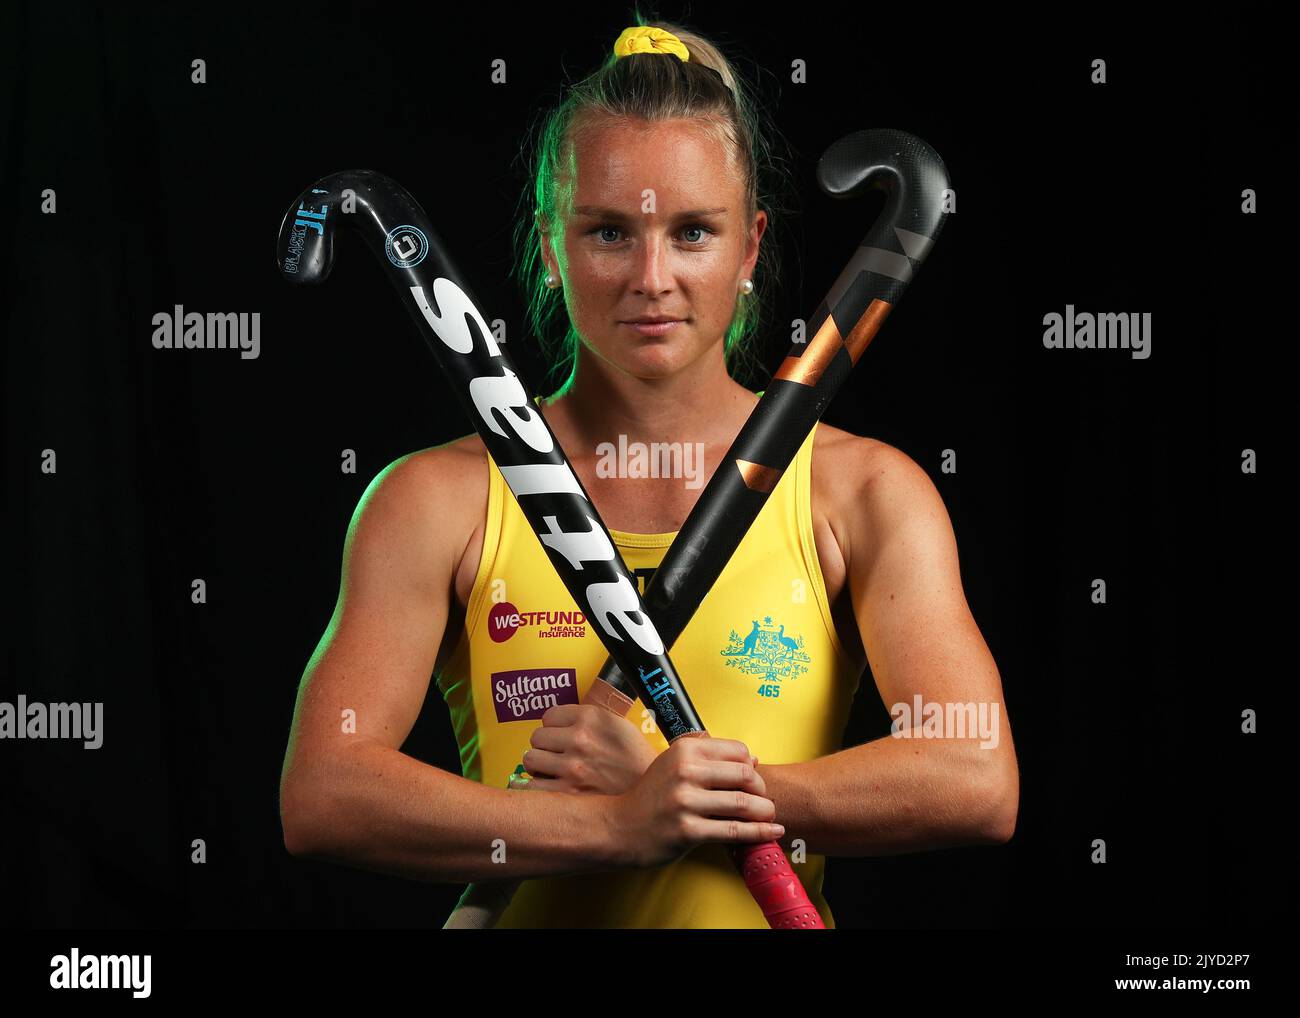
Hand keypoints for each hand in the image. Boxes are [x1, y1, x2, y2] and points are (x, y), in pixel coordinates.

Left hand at [521, 704, 657, 794]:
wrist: (652, 796)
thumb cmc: (636, 762)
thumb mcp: (619, 727)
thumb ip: (590, 720)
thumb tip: (561, 721)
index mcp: (592, 718)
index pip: (548, 716)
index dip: (554, 728)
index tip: (562, 737)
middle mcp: (580, 738)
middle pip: (537, 737)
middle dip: (546, 747)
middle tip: (559, 756)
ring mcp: (571, 766)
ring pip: (530, 759)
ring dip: (540, 766)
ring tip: (555, 772)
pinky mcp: (566, 793)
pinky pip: (531, 785)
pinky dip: (537, 787)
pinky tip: (550, 788)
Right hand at [605, 736, 780, 869]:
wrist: (620, 827)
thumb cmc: (652, 795)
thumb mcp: (673, 763)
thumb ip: (708, 758)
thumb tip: (752, 759)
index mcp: (685, 750)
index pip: (737, 750)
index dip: (752, 765)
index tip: (753, 778)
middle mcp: (685, 772)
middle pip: (745, 775)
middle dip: (762, 789)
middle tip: (764, 799)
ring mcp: (686, 802)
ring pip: (744, 804)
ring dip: (765, 811)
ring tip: (770, 815)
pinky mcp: (688, 831)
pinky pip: (734, 831)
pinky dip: (760, 832)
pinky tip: (773, 831)